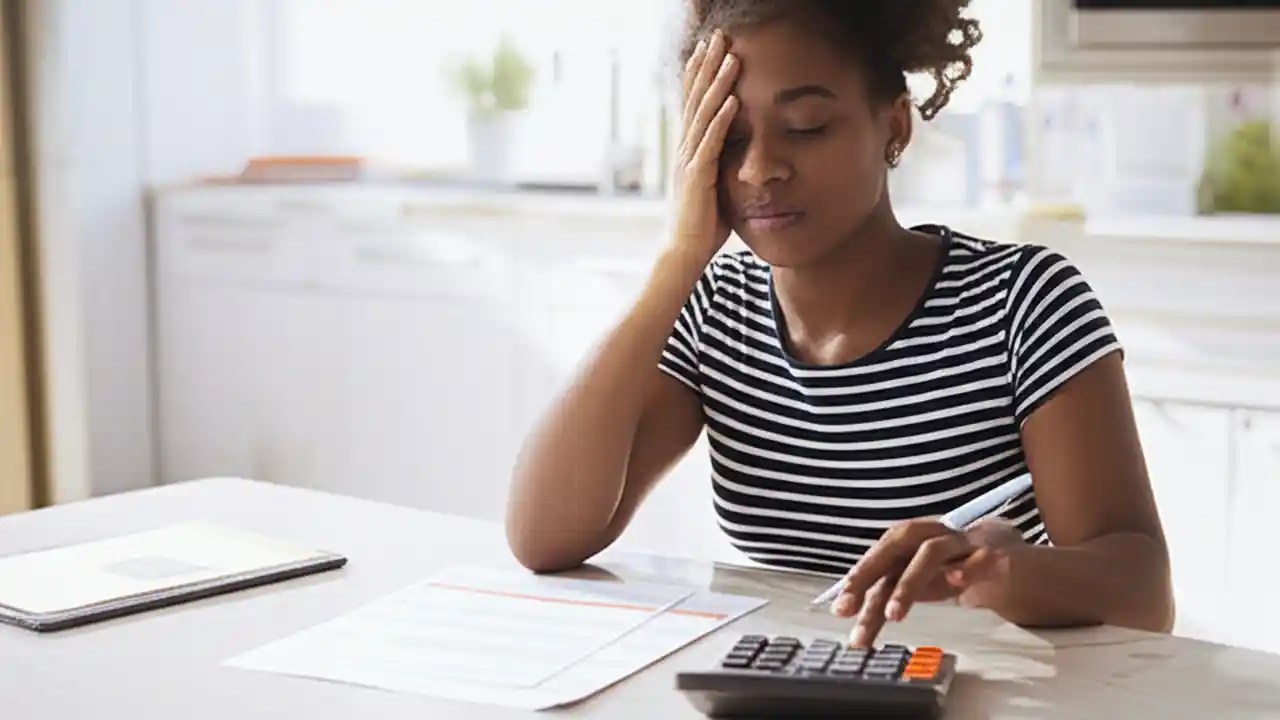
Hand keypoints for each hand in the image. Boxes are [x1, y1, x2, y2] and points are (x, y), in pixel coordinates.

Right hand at [670, 29, 739, 261]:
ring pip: (703, 114)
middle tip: (716, 37)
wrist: (683, 253)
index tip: (707, 48)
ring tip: (730, 57)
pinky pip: (712, 143)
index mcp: (689, 150)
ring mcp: (690, 162)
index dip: (698, 74)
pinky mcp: (699, 178)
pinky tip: (732, 100)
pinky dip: (722, 120)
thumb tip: (738, 153)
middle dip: (706, 66)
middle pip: (695, 99)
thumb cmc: (702, 225)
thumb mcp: (715, 186)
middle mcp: (685, 150)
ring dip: (717, 85)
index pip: (692, 103)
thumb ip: (721, 165)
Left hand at [832, 518, 1023, 647]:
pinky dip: (966, 568)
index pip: (879, 557)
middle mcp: (934, 535)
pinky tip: (955, 582)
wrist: (1013, 561)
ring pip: (932, 552)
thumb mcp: (921, 580)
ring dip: (909, 583)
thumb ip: (890, 590)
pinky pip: (981, 559)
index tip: (839, 609)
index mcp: (913, 540)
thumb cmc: (959, 568)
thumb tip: (850, 610)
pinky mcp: (996, 555)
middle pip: (897, 545)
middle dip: (869, 575)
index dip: (857, 580)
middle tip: (850, 609)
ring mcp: (965, 543)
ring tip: (893, 614)